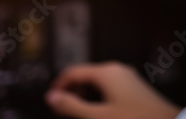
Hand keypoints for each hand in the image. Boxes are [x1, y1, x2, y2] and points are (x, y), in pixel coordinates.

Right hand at [46, 61, 181, 118]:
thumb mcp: (98, 116)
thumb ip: (72, 107)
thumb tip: (51, 97)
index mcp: (106, 72)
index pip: (73, 72)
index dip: (59, 87)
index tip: (51, 103)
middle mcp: (117, 70)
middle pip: (85, 76)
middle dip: (72, 92)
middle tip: (63, 111)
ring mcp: (127, 77)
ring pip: (97, 82)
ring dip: (84, 96)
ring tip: (79, 114)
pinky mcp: (134, 87)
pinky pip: (109, 87)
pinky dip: (98, 98)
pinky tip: (98, 112)